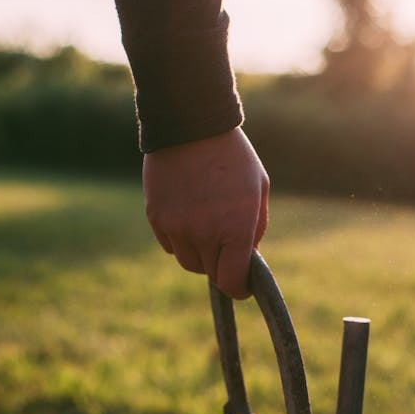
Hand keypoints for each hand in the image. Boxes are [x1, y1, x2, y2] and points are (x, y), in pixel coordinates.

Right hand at [142, 127, 268, 298]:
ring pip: (188, 262)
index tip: (242, 285)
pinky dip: (180, 238)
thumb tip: (249, 257)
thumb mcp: (258, 189)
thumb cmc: (233, 156)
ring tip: (207, 226)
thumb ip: (256, 227)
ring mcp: (177, 226)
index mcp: (235, 228)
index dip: (239, 288)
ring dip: (200, 253)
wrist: (190, 125)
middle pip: (211, 273)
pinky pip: (170, 245)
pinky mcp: (156, 217)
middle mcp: (204, 233)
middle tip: (227, 244)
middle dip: (222, 265)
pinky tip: (188, 213)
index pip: (232, 282)